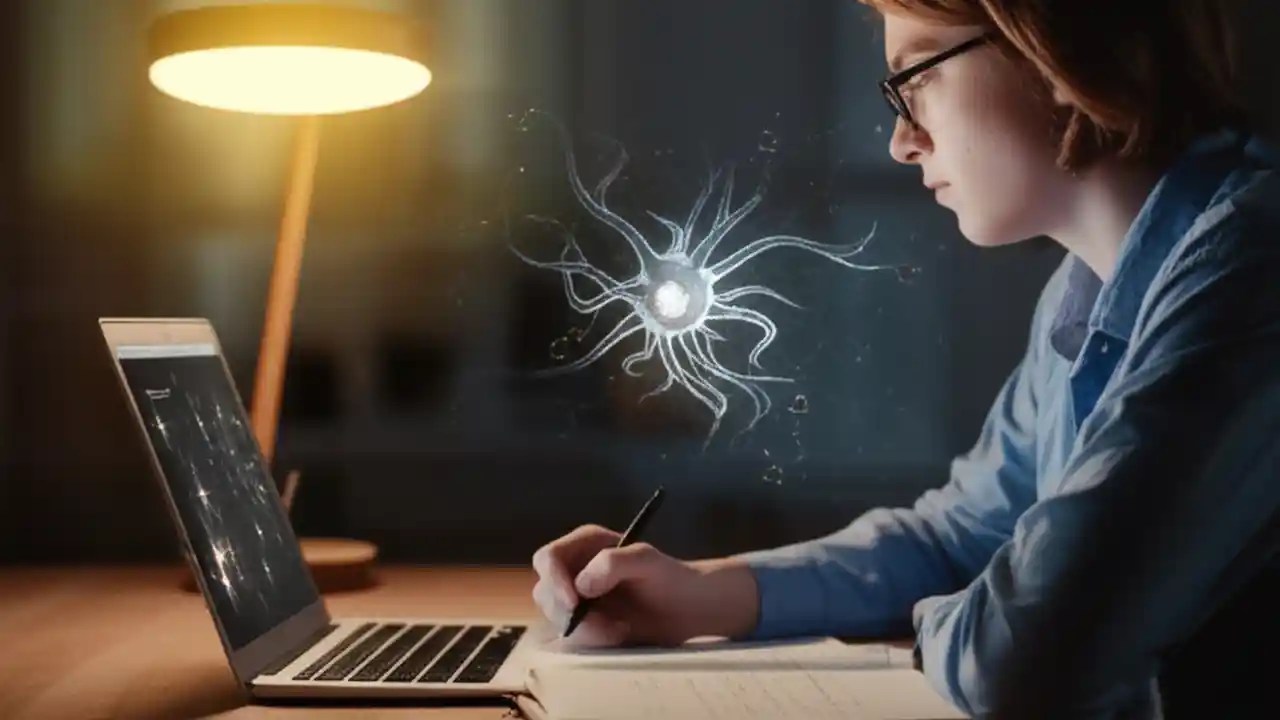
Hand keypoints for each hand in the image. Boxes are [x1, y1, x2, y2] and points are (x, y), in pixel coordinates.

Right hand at [531, 524, 758, 647]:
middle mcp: (574, 569)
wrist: (686, 608)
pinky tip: (619, 634)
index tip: (574, 603)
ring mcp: (576, 598)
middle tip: (605, 625)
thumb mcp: (646, 561)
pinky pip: (571, 637)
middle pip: (546, 593)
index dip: (554, 580)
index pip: (548, 558)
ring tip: (621, 629)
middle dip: (571, 614)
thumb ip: (613, 563)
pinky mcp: (584, 623)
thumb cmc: (669, 576)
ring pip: (556, 619)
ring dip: (585, 631)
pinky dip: (592, 641)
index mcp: (585, 544)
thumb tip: (581, 585)